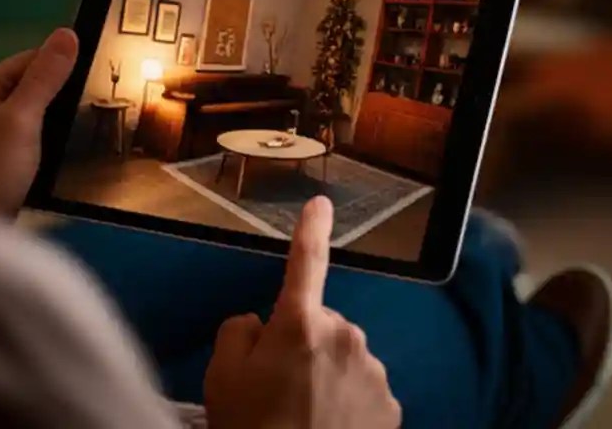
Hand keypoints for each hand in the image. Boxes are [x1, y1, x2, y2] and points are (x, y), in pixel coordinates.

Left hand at [0, 28, 78, 216]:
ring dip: (55, 125)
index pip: (29, 60)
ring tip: (84, 133)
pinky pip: (28, 143)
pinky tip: (62, 157)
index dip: (62, 66)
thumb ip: (44, 78)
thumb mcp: (21, 120)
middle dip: (61, 97)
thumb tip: (67, 34)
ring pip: (32, 117)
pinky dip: (46, 147)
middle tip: (95, 108)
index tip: (98, 76)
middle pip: (31, 88)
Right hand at [204, 197, 400, 428]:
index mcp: (300, 325)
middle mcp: (345, 338)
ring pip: (345, 358)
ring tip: (301, 416)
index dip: (311, 231)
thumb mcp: (221, 378)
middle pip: (321, 325)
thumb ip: (238, 332)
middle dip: (304, 344)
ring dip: (327, 376)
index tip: (320, 204)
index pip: (305, 264)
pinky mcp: (390, 406)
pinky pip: (364, 389)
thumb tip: (259, 322)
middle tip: (277, 387)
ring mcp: (372, 372)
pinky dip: (348, 404)